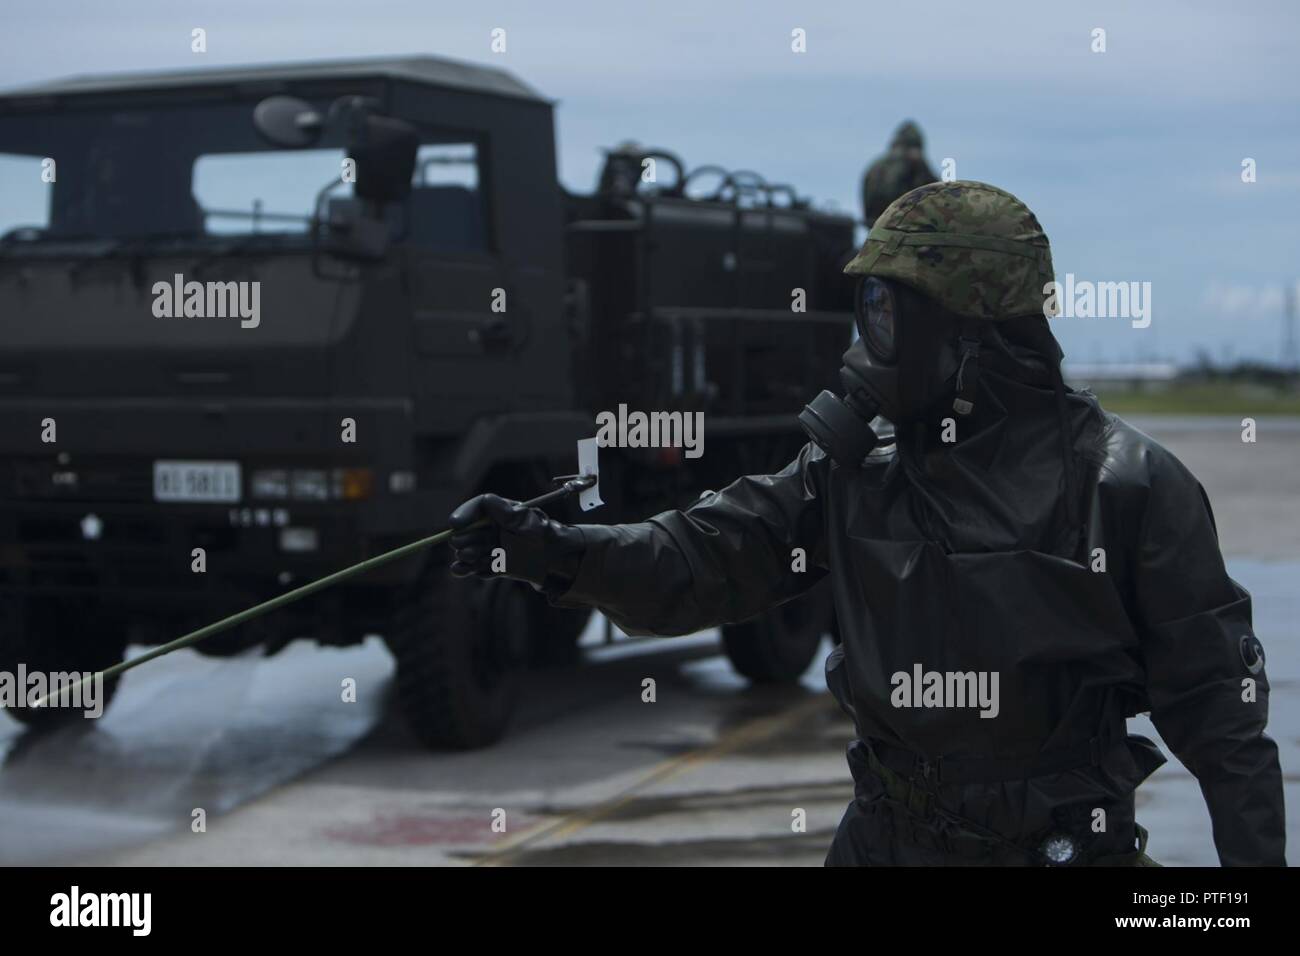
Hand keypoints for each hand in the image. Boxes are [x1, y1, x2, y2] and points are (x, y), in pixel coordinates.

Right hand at [448, 494, 576, 587]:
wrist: (555, 558)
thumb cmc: (542, 533)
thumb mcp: (525, 518)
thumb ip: (505, 510)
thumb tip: (485, 500)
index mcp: (500, 513)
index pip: (478, 508)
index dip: (465, 514)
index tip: (455, 524)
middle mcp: (493, 529)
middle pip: (471, 531)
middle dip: (464, 538)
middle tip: (461, 545)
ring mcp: (492, 547)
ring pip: (471, 550)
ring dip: (466, 555)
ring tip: (468, 557)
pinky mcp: (495, 565)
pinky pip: (477, 568)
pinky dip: (468, 569)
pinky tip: (460, 570)